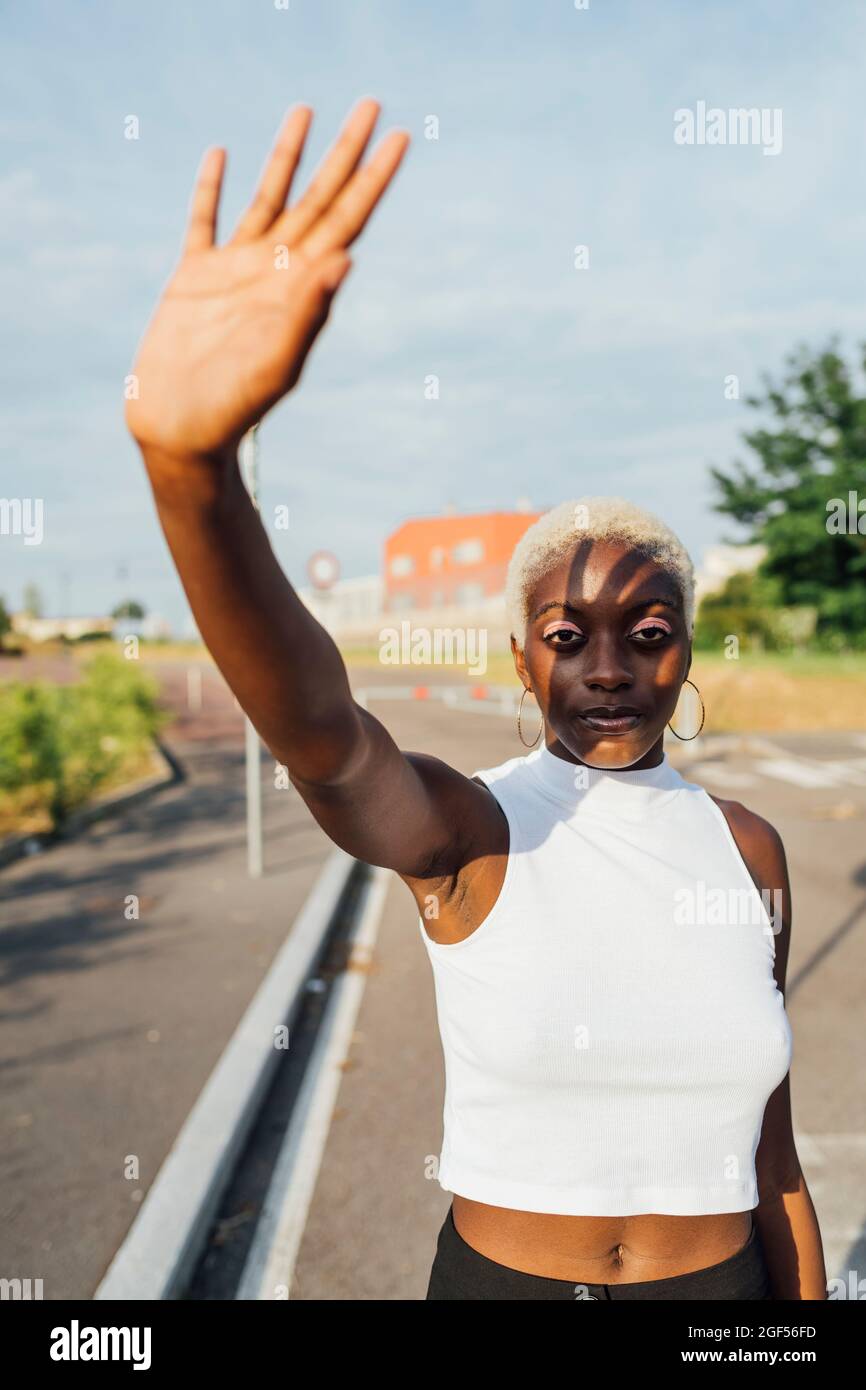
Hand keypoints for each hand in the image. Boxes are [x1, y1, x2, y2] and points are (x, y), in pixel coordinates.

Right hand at [125, 98, 409, 462]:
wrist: (182, 430)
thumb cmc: (233, 408)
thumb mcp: (277, 363)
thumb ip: (310, 312)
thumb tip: (348, 257)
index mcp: (302, 288)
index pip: (348, 221)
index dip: (373, 179)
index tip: (400, 138)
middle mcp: (275, 271)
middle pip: (319, 198)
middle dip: (345, 152)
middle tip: (372, 104)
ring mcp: (234, 271)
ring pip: (268, 197)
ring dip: (287, 155)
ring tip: (305, 110)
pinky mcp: (193, 278)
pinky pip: (204, 221)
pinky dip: (211, 187)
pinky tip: (220, 154)